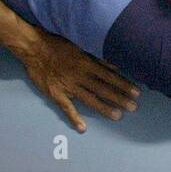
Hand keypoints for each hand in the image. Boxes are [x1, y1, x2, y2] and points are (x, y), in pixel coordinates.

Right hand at [15, 27, 138, 131]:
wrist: (33, 47)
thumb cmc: (57, 43)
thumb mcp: (80, 45)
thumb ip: (96, 57)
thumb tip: (115, 65)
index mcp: (86, 63)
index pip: (110, 76)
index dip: (124, 84)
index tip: (136, 92)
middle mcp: (80, 76)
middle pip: (103, 89)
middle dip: (119, 98)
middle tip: (134, 107)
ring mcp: (68, 86)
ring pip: (89, 99)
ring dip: (104, 108)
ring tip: (118, 116)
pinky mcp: (55, 94)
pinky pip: (66, 108)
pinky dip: (74, 118)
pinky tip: (82, 128)